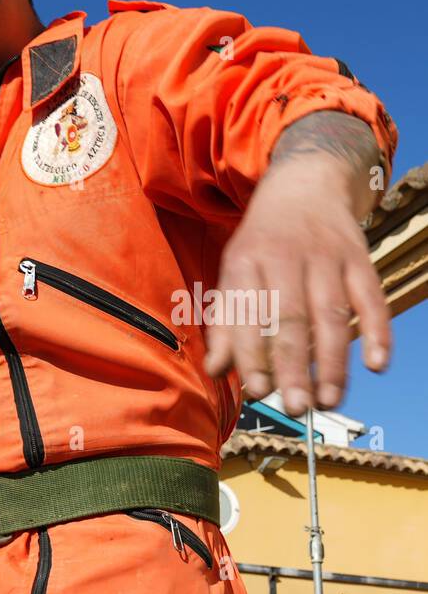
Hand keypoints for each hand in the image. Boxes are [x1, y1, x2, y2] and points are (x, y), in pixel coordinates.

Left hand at [205, 125, 390, 416]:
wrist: (304, 185)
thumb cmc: (261, 245)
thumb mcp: (232, 272)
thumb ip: (224, 322)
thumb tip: (216, 371)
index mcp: (246, 262)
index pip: (248, 315)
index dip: (252, 354)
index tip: (256, 393)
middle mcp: (286, 258)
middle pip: (290, 318)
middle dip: (292, 366)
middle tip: (294, 408)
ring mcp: (328, 257)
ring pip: (332, 314)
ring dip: (332, 361)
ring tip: (328, 402)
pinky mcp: (360, 258)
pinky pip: (372, 297)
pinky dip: (377, 331)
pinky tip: (376, 365)